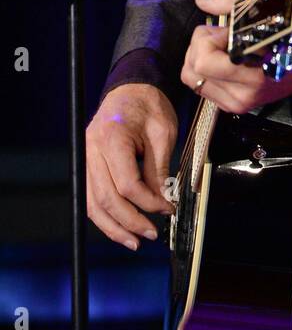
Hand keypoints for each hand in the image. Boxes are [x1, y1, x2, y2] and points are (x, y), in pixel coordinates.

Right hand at [86, 83, 177, 249]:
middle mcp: (92, 149)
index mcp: (112, 137)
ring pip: (93, 203)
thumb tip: (162, 201)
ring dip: (113, 226)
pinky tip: (120, 227)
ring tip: (134, 241)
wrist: (132, 88)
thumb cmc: (149, 105)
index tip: (167, 209)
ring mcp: (86, 157)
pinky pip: (92, 196)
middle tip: (151, 234)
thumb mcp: (163, 132)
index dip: (148, 203)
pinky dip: (105, 215)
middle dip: (130, 221)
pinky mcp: (87, 164)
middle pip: (106, 198)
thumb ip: (159, 168)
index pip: (127, 184)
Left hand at [180, 0, 291, 113]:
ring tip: (220, 49)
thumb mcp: (264, 12)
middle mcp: (243, 93)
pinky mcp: (233, 107)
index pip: (203, 59)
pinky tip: (222, 62)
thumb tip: (201, 1)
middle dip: (201, 45)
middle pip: (191, 68)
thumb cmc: (289, 36)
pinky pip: (200, 86)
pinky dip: (205, 71)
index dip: (209, 37)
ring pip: (191, 78)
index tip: (228, 30)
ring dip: (199, 58)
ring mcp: (237, 103)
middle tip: (221, 37)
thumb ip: (229, 2)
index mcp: (253, 73)